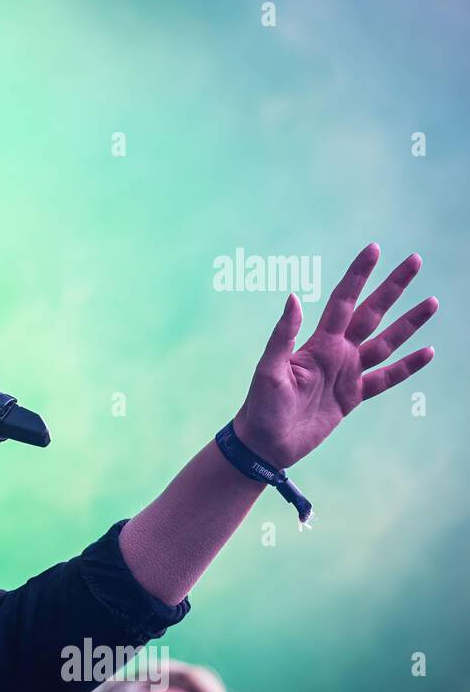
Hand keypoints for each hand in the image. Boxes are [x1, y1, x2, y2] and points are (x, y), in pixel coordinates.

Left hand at [233, 243, 437, 468]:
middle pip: (372, 313)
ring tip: (432, 301)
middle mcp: (336, 353)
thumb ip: (283, 335)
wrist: (265, 443)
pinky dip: (407, 367)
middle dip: (392, 287)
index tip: (374, 248)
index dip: (358, 276)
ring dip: (408, 323)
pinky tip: (428, 351)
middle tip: (414, 260)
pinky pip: (385, 379)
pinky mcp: (352, 397)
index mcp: (317, 343)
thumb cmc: (260, 405)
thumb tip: (293, 296)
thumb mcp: (268, 369)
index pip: (343, 301)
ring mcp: (346, 374)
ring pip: (385, 342)